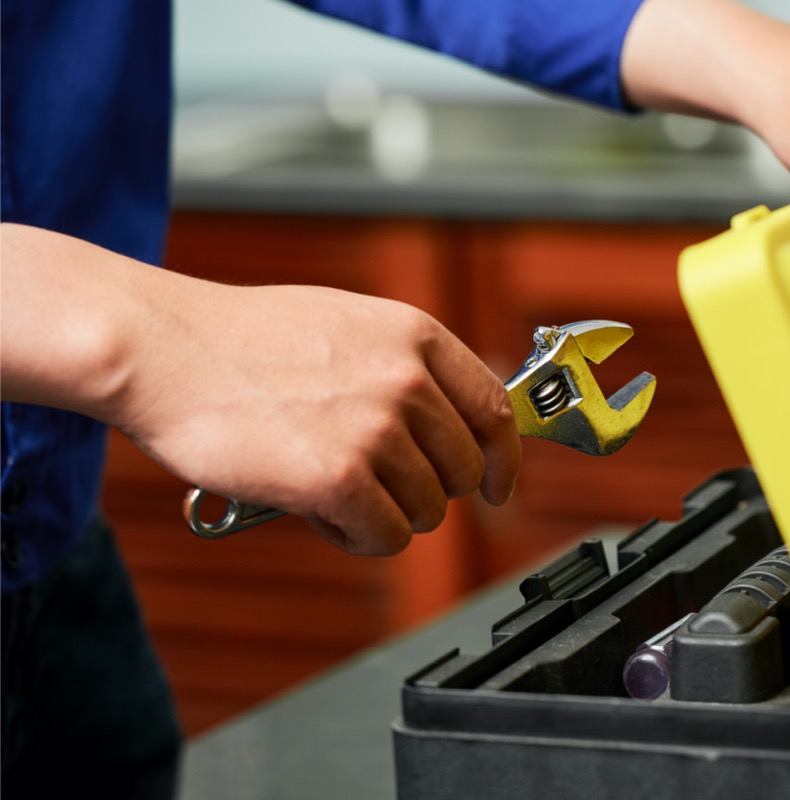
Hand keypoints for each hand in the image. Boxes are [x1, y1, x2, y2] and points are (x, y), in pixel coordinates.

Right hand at [127, 282, 521, 555]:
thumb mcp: (349, 326)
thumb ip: (408, 368)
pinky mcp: (339, 479)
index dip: (503, 460)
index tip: (498, 486)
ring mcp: (376, 429)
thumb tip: (453, 422)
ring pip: (426, 511)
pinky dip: (355, 536)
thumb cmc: (245, 341)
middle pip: (464, 471)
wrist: (165, 350)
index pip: (495, 410)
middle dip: (427, 491)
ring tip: (331, 487)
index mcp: (416, 337)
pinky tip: (318, 509)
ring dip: (385, 514)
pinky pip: (385, 537)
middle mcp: (407, 380)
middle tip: (377, 486)